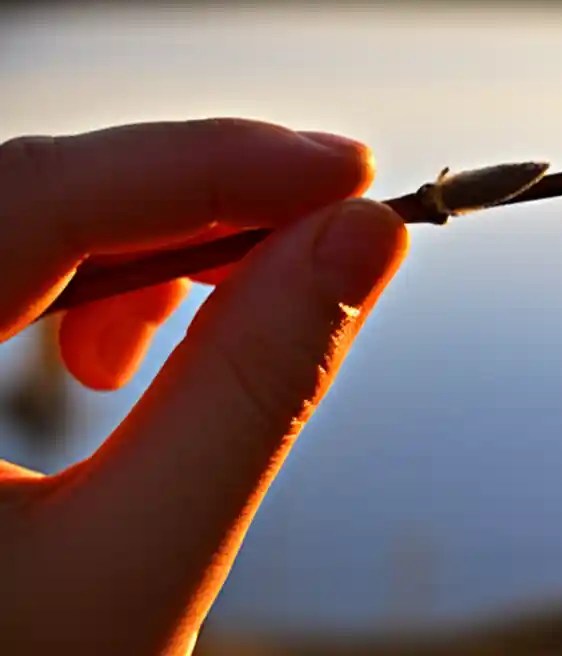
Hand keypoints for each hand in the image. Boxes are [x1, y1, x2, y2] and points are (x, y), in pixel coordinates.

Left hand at [0, 119, 406, 653]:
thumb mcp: (137, 562)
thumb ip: (254, 390)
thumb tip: (359, 241)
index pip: (37, 201)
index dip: (209, 166)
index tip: (347, 173)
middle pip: (34, 195)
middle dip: (199, 206)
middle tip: (325, 233)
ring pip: (27, 217)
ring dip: (151, 254)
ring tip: (206, 341)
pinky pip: (11, 264)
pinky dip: (101, 285)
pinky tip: (122, 360)